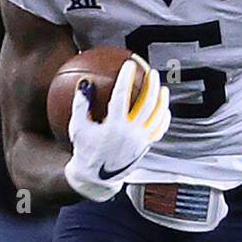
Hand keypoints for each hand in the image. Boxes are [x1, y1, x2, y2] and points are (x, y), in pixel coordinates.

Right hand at [64, 60, 169, 201]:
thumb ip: (81, 104)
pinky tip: (164, 109)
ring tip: (163, 88)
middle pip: (147, 104)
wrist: (97, 178)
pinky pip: (159, 130)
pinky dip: (163, 119)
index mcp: (114, 127)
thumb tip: (85, 82)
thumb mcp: (77, 127)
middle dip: (151, 86)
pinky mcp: (145, 147)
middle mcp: (131, 133)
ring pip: (157, 117)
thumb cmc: (84, 150)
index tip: (128, 64)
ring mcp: (141, 141)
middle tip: (151, 72)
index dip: (125, 78)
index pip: (122, 97)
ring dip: (162, 101)